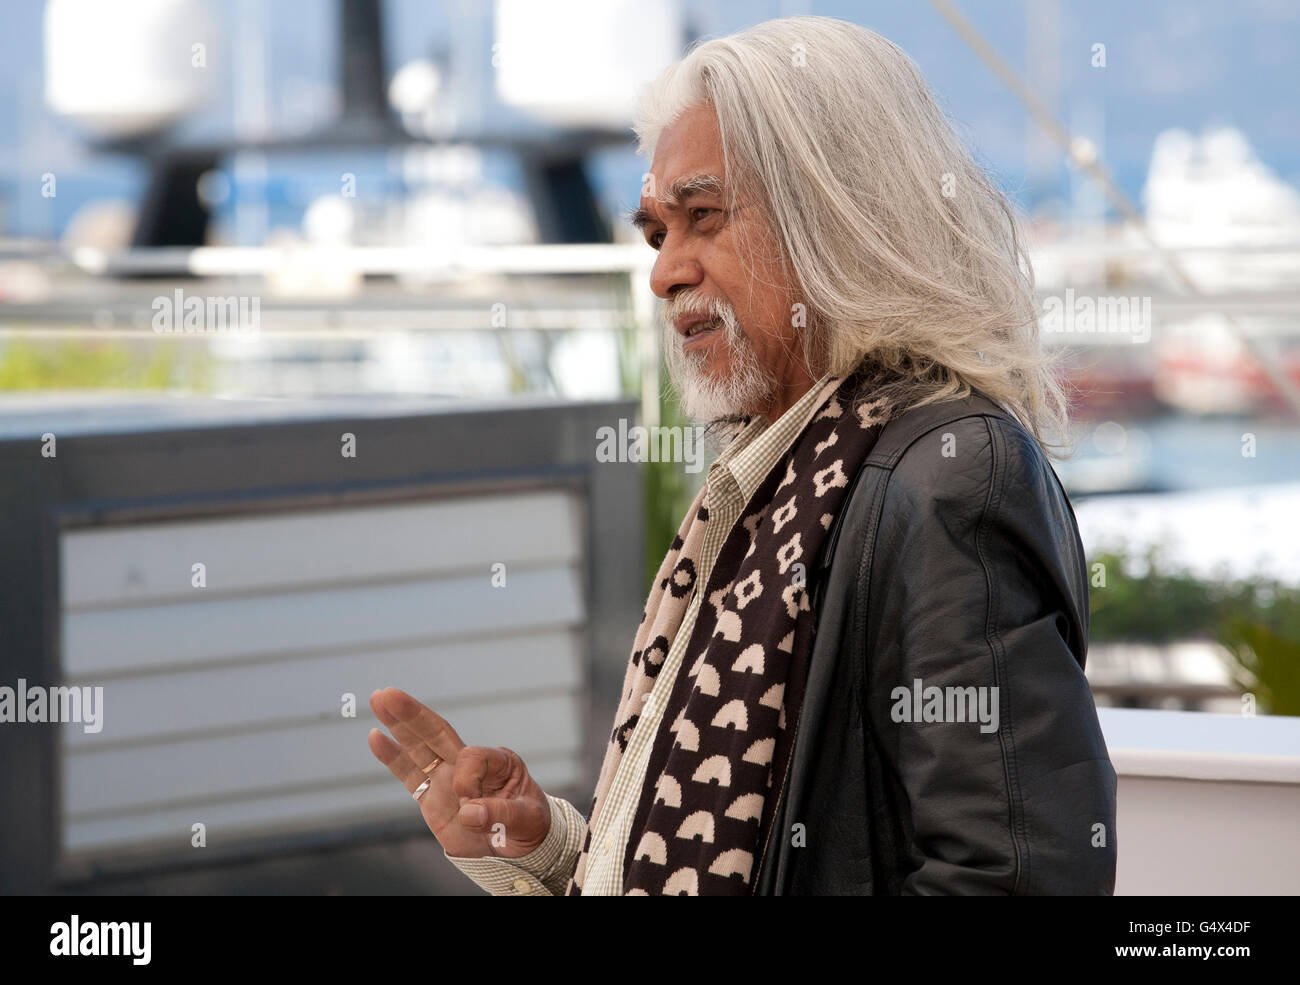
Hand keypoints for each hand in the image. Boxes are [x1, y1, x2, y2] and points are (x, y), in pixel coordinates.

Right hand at [367, 687, 551, 859]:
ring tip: (377, 699)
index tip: (473, 812)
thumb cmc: (529, 827)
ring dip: (398, 725)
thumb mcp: (527, 820)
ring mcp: (448, 778)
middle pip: (438, 733)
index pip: (474, 759)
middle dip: (414, 714)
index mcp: (499, 761)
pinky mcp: (432, 797)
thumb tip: (468, 813)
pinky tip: (375, 736)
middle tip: (389, 693)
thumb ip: (500, 814)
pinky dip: (392, 757)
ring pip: (419, 747)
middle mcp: (469, 764)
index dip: (469, 782)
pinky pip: (409, 775)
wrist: (517, 849)